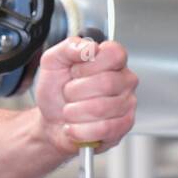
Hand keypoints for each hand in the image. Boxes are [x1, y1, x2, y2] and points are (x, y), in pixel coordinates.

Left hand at [32, 35, 137, 155]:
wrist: (50, 120)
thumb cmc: (56, 91)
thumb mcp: (53, 62)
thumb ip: (69, 47)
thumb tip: (90, 47)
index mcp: (111, 60)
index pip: (115, 54)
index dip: (89, 65)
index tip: (75, 71)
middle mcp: (124, 80)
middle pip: (106, 83)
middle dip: (75, 91)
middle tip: (69, 93)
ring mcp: (127, 103)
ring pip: (102, 108)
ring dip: (75, 112)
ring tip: (70, 111)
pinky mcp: (123, 126)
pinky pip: (104, 129)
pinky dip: (80, 130)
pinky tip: (74, 126)